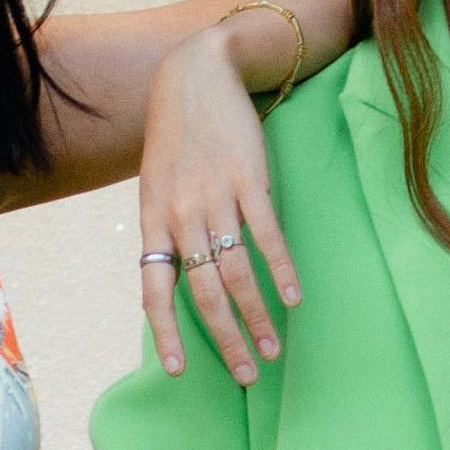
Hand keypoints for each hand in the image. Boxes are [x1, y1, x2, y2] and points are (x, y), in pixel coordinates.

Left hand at [139, 20, 299, 385]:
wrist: (196, 75)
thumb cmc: (178, 139)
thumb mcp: (158, 186)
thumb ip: (167, 232)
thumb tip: (178, 281)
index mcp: (154, 220)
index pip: (155, 288)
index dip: (167, 330)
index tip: (178, 371)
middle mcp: (181, 214)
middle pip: (203, 292)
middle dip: (225, 339)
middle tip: (246, 374)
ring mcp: (216, 197)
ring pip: (236, 272)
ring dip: (257, 316)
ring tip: (273, 349)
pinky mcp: (249, 179)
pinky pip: (267, 236)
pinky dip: (282, 271)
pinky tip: (294, 299)